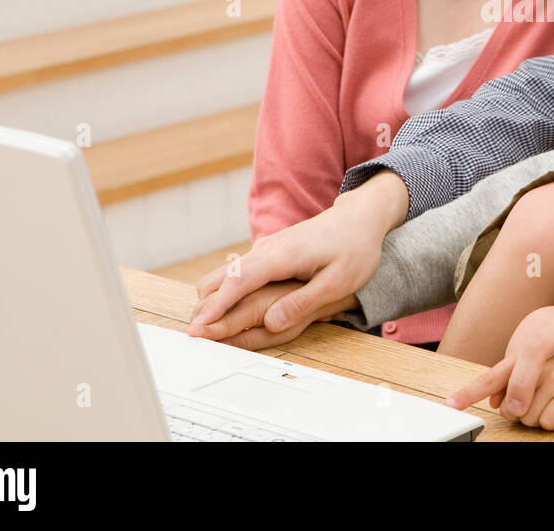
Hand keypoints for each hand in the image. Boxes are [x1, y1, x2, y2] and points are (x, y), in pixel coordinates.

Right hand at [189, 171, 407, 337]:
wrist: (360, 216)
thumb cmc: (356, 247)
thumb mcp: (339, 281)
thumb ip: (304, 302)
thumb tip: (272, 324)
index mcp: (282, 255)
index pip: (239, 283)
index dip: (216, 308)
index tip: (198, 328)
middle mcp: (268, 249)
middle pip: (223, 277)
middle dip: (205, 306)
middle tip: (193, 335)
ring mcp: (267, 248)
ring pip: (228, 273)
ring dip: (213, 298)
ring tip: (203, 327)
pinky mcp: (270, 252)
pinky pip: (240, 271)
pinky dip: (226, 289)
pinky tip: (224, 307)